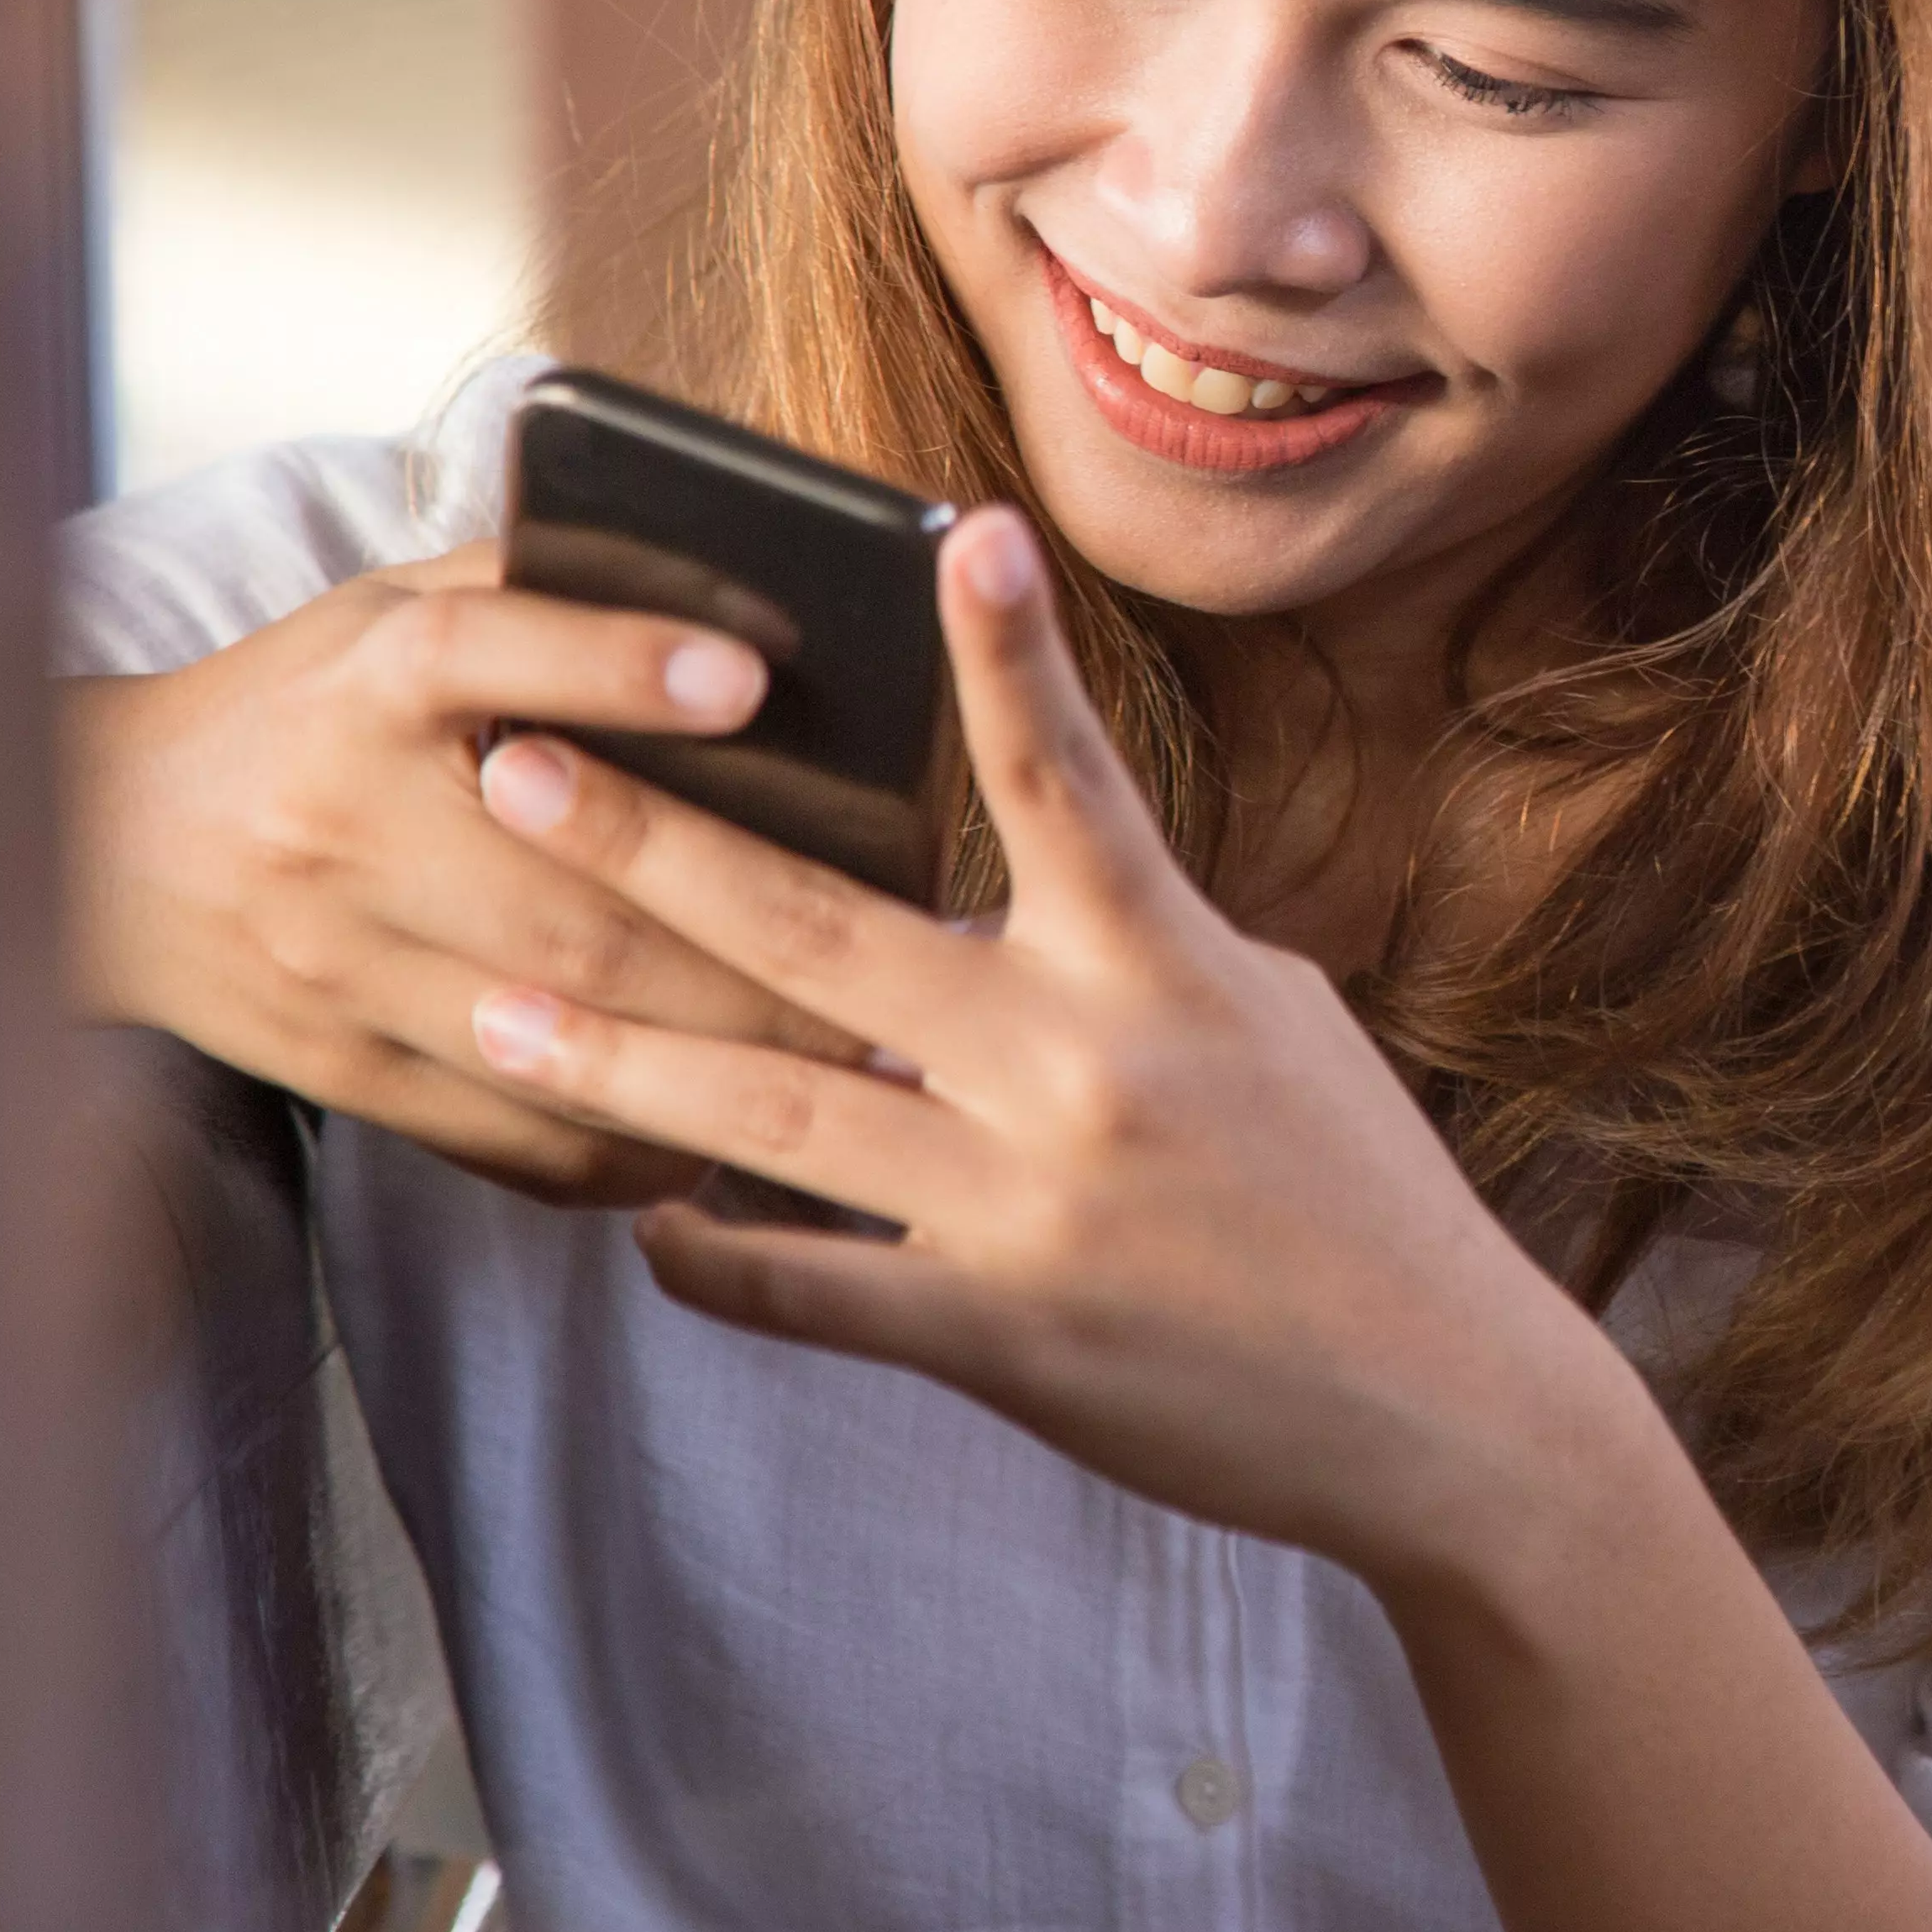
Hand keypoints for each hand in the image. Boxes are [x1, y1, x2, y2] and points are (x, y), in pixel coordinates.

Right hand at [63, 543, 875, 1205]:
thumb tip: (740, 589)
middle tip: (896, 966)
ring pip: (553, 1027)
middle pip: (568, 898)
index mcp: (368, 676)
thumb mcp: (389, 612)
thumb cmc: (302, 706)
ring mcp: (332, 954)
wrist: (85, 841)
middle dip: (748, 949)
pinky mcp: (330, 1060)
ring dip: (713, 1060)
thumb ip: (537, 594)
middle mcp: (344, 815)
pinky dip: (615, 1142)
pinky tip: (716, 1144)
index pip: (490, 645)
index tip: (754, 675)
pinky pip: (495, 1126)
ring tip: (852, 1071)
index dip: (621, 663)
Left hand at [455, 506, 1638, 1586]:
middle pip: (826, 934)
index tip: (950, 528)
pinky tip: (636, 1222)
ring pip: (768, 1116)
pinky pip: (807, 1289)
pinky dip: (712, 1255)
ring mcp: (1027, 1205)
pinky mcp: (999, 1335)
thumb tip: (985, 897)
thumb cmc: (1357, 1189)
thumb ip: (1123, 947)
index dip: (1008, 648)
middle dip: (655, 844)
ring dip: (616, 1053)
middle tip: (515, 768)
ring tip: (490, 1001)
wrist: (1441, 1404)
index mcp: (1165, 966)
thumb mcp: (1263, 1019)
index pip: (1068, 775)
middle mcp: (1082, 1066)